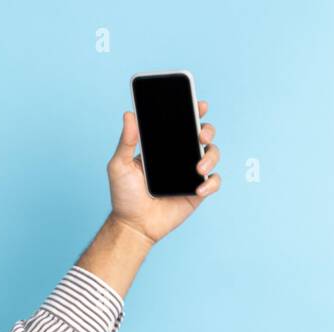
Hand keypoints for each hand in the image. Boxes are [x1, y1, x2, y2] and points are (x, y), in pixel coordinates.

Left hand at [107, 101, 220, 245]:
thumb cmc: (124, 195)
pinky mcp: (197, 192)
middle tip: (201, 134)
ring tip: (199, 168)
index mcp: (163, 146)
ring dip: (211, 156)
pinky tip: (198, 189)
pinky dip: (211, 183)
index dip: (193, 111)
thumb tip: (129, 114)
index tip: (199, 104)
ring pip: (212, 155)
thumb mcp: (120, 165)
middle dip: (207, 129)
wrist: (133, 225)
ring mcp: (190, 174)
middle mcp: (180, 156)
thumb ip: (126, 141)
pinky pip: (213, 182)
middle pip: (202, 135)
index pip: (181, 123)